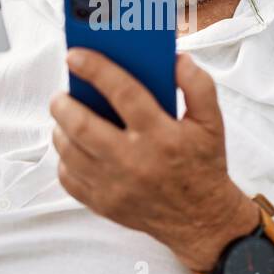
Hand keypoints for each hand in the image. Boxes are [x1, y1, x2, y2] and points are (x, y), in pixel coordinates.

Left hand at [48, 49, 259, 270]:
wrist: (200, 219)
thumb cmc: (202, 163)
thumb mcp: (212, 122)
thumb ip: (198, 85)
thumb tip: (175, 59)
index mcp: (162, 135)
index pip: (123, 92)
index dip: (95, 69)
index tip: (74, 55)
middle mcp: (134, 161)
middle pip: (82, 125)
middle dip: (63, 103)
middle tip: (61, 93)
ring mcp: (115, 186)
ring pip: (69, 151)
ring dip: (60, 128)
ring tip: (65, 115)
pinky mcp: (103, 204)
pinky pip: (69, 178)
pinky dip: (65, 158)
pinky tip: (73, 145)